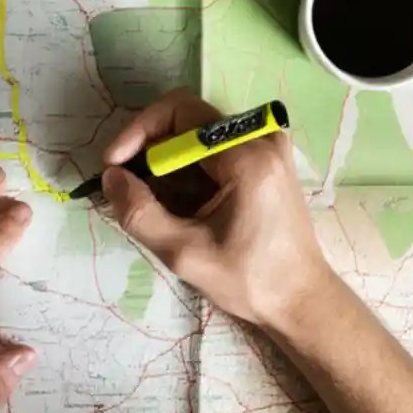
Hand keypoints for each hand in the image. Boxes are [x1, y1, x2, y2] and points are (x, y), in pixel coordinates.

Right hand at [101, 89, 330, 326]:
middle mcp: (261, 138)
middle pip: (186, 119)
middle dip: (148, 150)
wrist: (301, 299)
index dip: (137, 133)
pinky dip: (186, 170)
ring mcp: (266, 146)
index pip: (178, 113)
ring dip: (165, 163)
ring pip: (196, 135)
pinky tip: (176, 205)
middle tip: (125, 186)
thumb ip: (141, 214)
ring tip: (150, 202)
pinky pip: (213, 149)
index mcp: (247, 156)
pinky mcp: (264, 160)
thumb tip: (110, 178)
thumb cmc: (250, 281)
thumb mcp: (185, 255)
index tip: (113, 166)